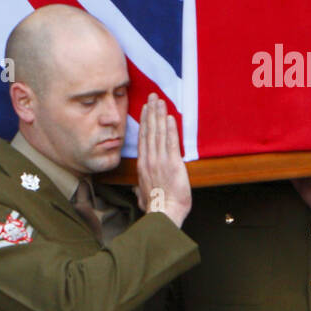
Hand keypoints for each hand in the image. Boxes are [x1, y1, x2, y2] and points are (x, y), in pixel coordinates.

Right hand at [135, 93, 190, 226]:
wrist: (163, 213)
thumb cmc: (155, 208)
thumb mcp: (143, 198)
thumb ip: (141, 191)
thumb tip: (137, 191)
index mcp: (143, 166)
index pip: (144, 140)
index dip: (145, 123)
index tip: (146, 110)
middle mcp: (149, 160)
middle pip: (149, 131)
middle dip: (151, 112)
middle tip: (152, 97)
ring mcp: (160, 161)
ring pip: (158, 133)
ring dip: (159, 115)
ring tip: (160, 101)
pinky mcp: (172, 163)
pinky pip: (170, 142)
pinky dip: (170, 129)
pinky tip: (169, 117)